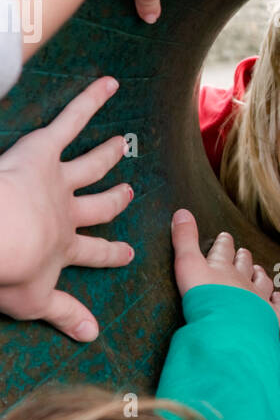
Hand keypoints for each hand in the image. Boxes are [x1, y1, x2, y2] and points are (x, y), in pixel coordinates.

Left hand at [0, 76, 132, 339]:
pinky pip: (70, 121)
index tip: (126, 252)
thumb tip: (93, 336)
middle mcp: (66, 213)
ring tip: (120, 142)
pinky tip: (106, 83)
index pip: (92, 251)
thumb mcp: (32, 301)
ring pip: (89, 164)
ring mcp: (58, 179)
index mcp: (63, 247)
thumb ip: (63, 313)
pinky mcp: (44, 150)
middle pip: (96, 206)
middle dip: (112, 201)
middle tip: (127, 193)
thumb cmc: (7, 270)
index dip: (110, 253)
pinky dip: (89, 101)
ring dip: (105, 153)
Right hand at [171, 209, 279, 325]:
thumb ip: (183, 240)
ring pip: (262, 282)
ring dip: (260, 275)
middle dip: (243, 257)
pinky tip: (278, 297)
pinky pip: (277, 307)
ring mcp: (258, 299)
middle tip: (242, 252)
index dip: (224, 243)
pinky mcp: (269, 318)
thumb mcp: (187, 265)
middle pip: (244, 264)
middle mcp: (243, 280)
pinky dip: (278, 300)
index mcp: (223, 267)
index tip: (225, 236)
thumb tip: (181, 211)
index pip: (224, 250)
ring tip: (258, 270)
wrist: (228, 330)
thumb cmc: (204, 297)